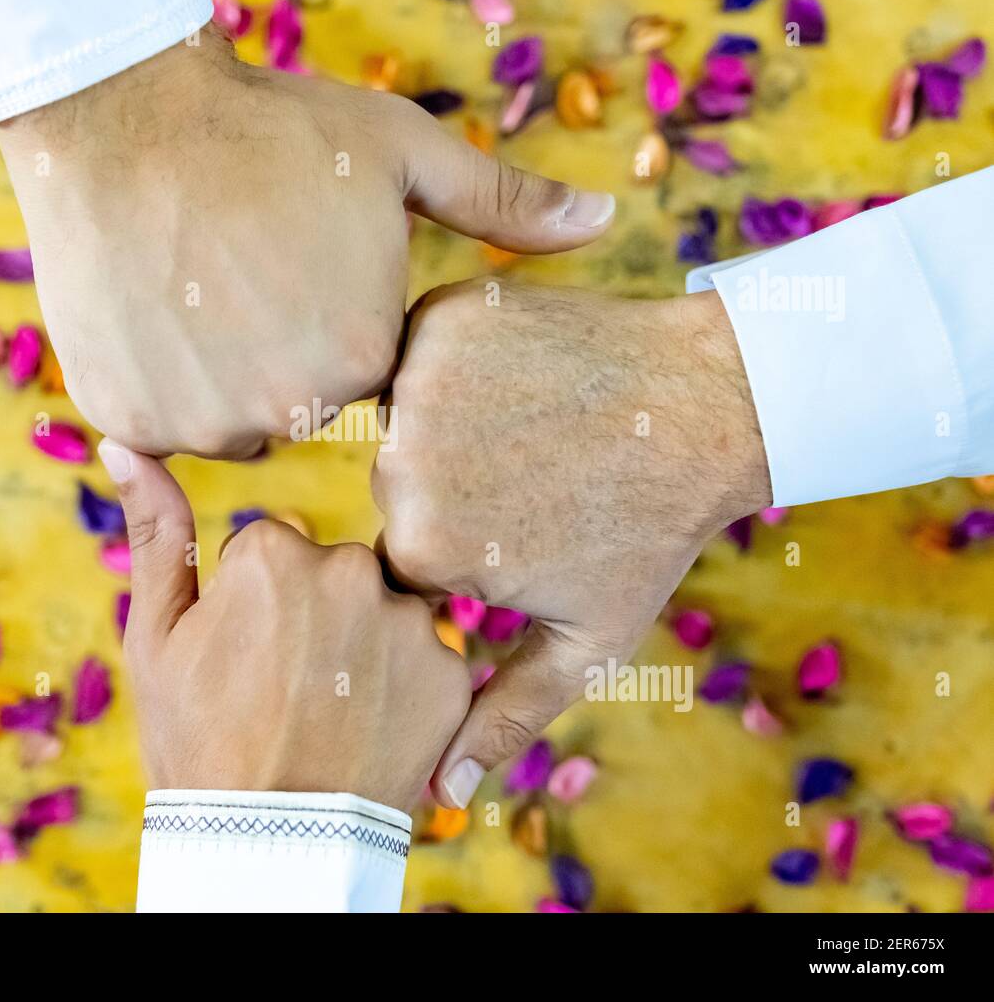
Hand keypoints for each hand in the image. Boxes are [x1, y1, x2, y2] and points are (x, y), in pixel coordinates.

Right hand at [0, 25, 614, 458]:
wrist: (120, 116)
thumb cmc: (271, 132)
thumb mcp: (403, 154)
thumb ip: (505, 206)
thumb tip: (608, 221)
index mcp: (364, 356)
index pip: (363, 370)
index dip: (328, 311)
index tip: (297, 261)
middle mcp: (290, 409)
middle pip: (297, 405)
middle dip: (277, 352)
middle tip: (243, 269)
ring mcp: (201, 421)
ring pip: (227, 419)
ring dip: (216, 373)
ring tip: (195, 284)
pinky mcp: (127, 418)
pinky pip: (158, 420)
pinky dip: (154, 378)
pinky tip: (152, 307)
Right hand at [99, 440, 469, 812]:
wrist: (270, 847)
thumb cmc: (198, 741)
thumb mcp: (156, 638)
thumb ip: (156, 531)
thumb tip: (124, 443)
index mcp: (274, 551)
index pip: (272, 552)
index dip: (252, 607)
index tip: (243, 659)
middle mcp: (352, 570)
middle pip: (334, 574)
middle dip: (314, 617)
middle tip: (288, 689)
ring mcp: (411, 623)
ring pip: (385, 611)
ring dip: (365, 647)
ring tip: (331, 711)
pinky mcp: (454, 674)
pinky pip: (430, 657)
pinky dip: (408, 685)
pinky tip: (375, 724)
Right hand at [372, 282, 771, 807]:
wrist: (708, 405)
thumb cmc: (648, 530)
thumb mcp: (582, 641)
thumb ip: (501, 714)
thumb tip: (437, 793)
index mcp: (425, 546)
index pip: (409, 556)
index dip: (470, 546)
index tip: (530, 523)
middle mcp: (402, 464)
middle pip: (401, 486)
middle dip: (456, 486)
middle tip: (541, 473)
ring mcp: (420, 381)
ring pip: (405, 417)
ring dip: (451, 422)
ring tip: (535, 423)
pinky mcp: (443, 317)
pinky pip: (418, 348)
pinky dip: (457, 358)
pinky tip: (524, 373)